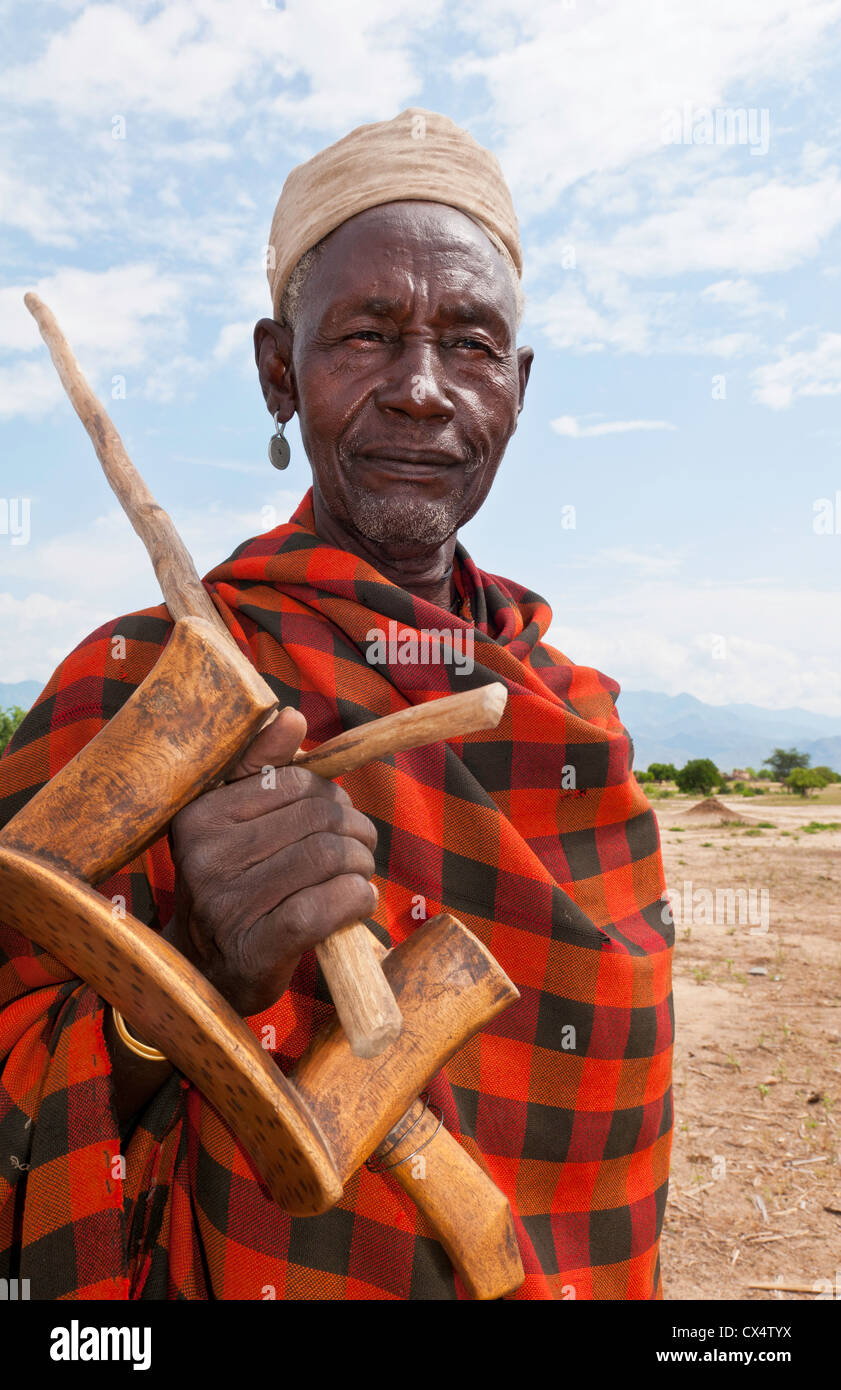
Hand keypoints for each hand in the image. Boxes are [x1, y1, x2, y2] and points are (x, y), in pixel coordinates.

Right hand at [164, 707, 377, 1015]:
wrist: (206, 974)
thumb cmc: (234, 887)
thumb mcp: (235, 824)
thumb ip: (260, 769)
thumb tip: (290, 716)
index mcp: (198, 817)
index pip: (294, 782)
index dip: (331, 797)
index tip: (337, 819)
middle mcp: (204, 858)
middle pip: (318, 819)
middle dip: (355, 832)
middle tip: (360, 850)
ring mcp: (226, 905)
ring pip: (329, 857)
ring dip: (361, 865)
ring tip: (358, 875)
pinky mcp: (255, 948)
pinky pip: (326, 905)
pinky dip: (356, 899)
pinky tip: (357, 902)